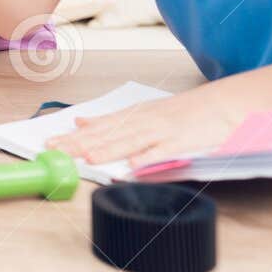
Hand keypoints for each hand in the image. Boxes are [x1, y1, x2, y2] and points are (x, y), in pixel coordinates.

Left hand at [46, 88, 248, 167]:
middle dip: (80, 144)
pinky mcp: (182, 143)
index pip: (96, 127)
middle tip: (55, 151)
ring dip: (109, 150)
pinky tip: (133, 167)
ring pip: (130, 142)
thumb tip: (80, 122)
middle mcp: (143, 122)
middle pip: (107, 135)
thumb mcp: (142, 111)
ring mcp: (162, 132)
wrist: (223, 104)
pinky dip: (148, 158)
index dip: (72, 136)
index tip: (48, 143)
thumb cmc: (182, 112)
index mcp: (132, 116)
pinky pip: (163, 152)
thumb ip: (111, 120)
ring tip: (87, 159)